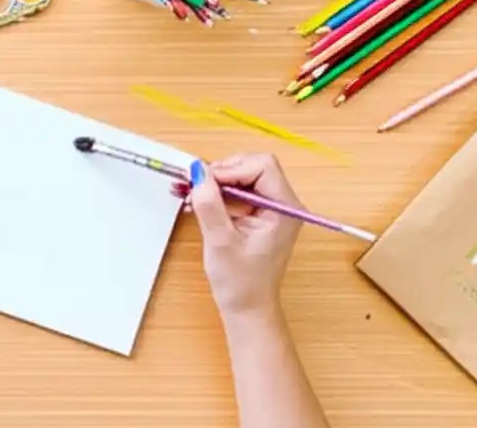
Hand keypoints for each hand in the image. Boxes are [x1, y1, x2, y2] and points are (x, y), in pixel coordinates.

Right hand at [185, 153, 302, 318]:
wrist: (247, 309)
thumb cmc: (240, 283)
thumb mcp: (220, 241)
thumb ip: (209, 204)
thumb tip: (197, 171)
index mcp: (284, 209)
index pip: (262, 166)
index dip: (231, 168)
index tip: (205, 182)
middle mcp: (283, 205)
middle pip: (252, 167)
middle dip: (221, 173)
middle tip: (196, 188)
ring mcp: (271, 209)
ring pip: (242, 177)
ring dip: (215, 183)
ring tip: (192, 196)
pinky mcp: (258, 215)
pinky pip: (238, 192)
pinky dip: (217, 194)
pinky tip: (199, 203)